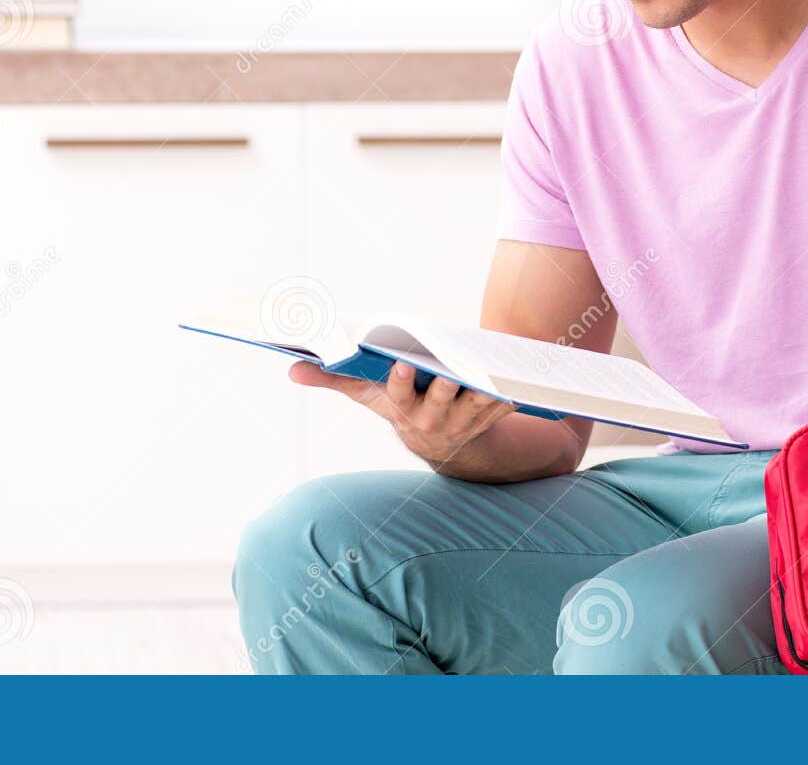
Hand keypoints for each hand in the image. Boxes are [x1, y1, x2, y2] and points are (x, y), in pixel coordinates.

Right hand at [288, 359, 520, 465]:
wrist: (440, 442)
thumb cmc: (398, 405)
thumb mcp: (368, 395)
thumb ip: (333, 379)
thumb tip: (290, 368)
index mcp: (403, 411)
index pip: (399, 396)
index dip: (401, 382)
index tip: (401, 364)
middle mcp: (433, 420)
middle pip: (441, 400)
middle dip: (446, 385)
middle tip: (451, 367)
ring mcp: (463, 421)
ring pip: (475, 403)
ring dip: (484, 389)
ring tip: (489, 369)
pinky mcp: (489, 418)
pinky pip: (503, 406)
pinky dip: (511, 394)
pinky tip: (516, 377)